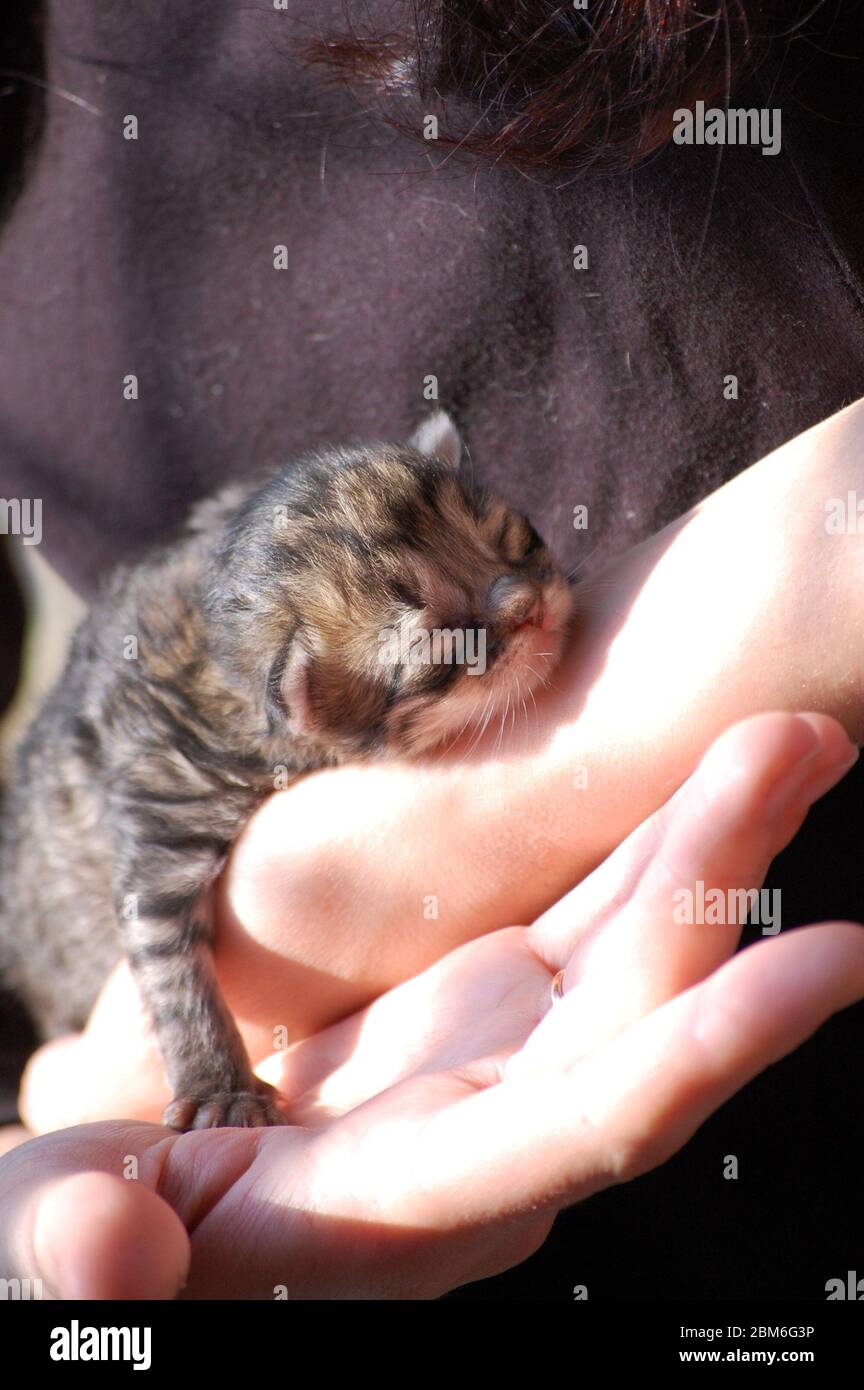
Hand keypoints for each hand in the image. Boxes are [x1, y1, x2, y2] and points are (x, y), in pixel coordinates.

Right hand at [5, 712, 862, 1298]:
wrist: (118, 1200)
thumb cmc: (78, 1223)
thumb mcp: (48, 1234)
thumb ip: (78, 1250)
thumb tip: (111, 1262)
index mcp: (396, 1204)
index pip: (575, 1131)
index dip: (694, 1051)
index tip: (825, 964)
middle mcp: (486, 1143)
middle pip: (639, 1013)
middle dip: (722, 881)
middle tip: (802, 743)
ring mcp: (499, 1071)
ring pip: (631, 954)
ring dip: (711, 845)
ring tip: (792, 736)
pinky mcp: (489, 1017)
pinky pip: (589, 927)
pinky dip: (652, 852)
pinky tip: (712, 778)